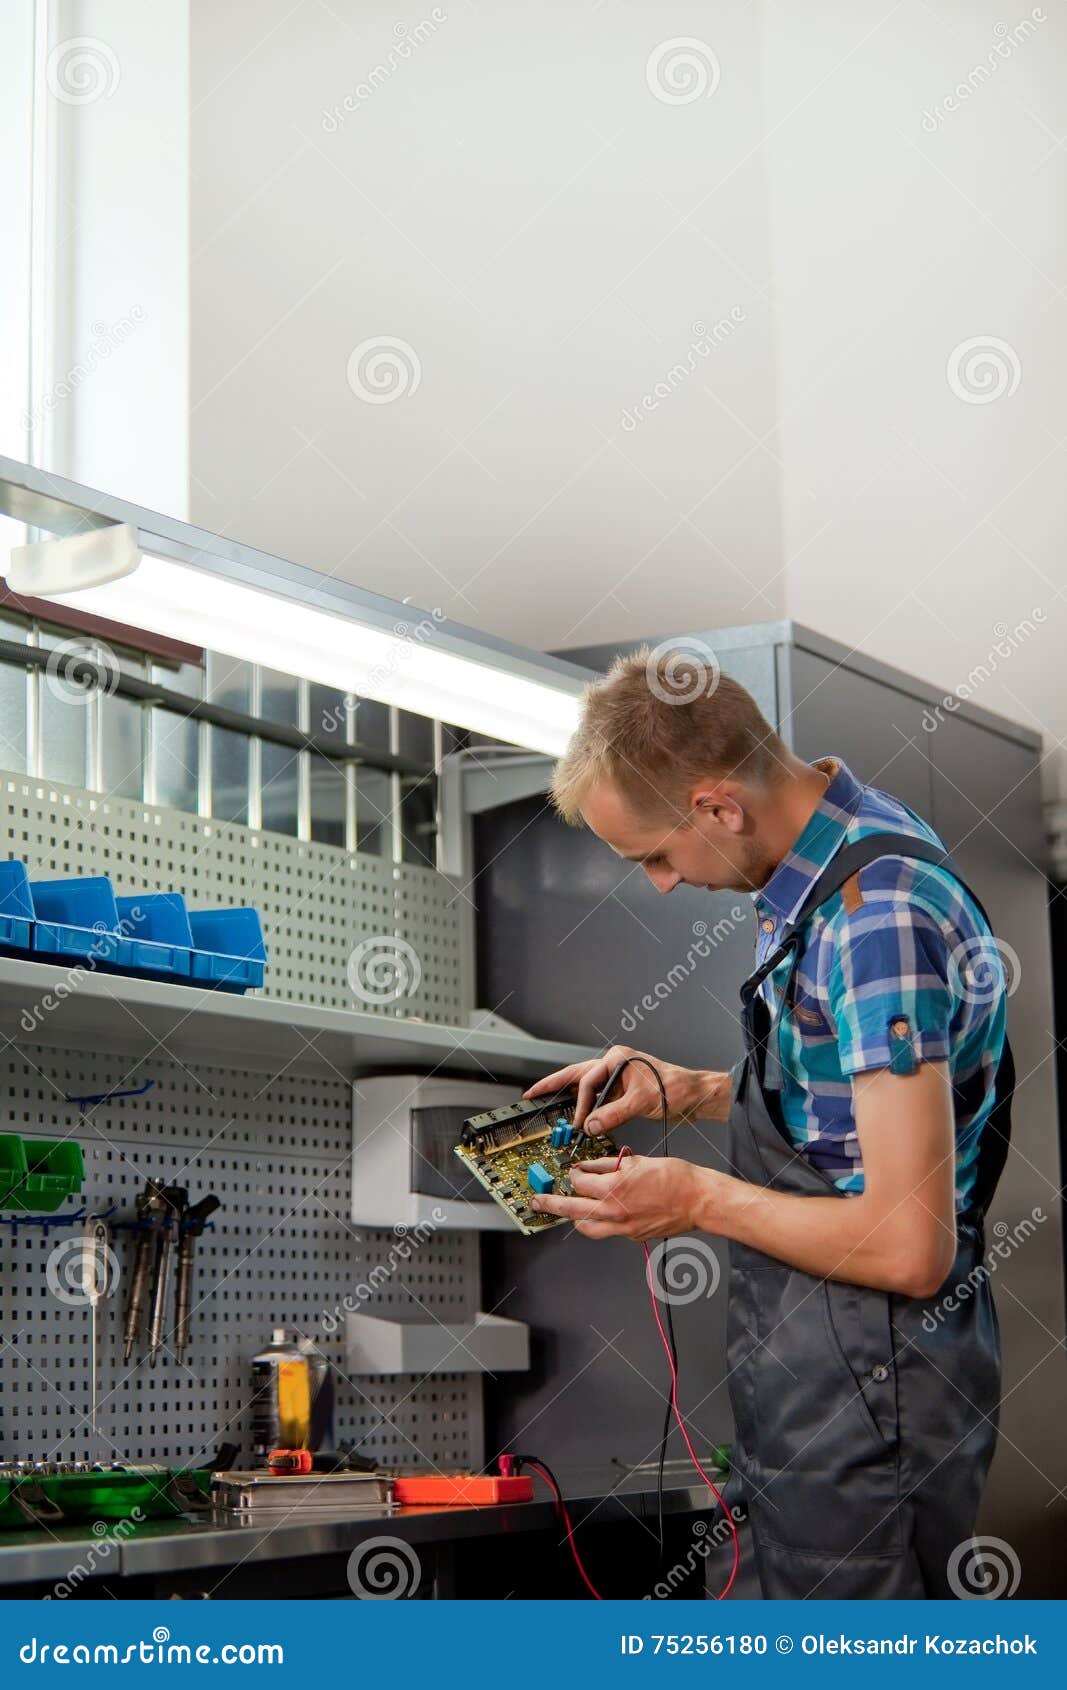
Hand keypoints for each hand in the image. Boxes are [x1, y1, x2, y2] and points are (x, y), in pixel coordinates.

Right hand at [523, 1045, 727, 1136]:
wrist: (696, 1096)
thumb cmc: (676, 1089)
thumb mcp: (641, 1103)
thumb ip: (612, 1114)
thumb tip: (589, 1125)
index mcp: (617, 1059)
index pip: (588, 1080)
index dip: (580, 1104)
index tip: (578, 1123)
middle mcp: (614, 1065)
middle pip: (577, 1075)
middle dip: (553, 1085)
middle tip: (532, 1094)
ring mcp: (617, 1078)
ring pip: (585, 1087)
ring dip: (569, 1098)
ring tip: (546, 1103)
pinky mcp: (622, 1091)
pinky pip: (597, 1099)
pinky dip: (585, 1108)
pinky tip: (576, 1116)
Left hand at [529, 1153, 716, 1240]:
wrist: (698, 1199)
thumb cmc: (675, 1178)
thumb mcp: (637, 1160)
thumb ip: (609, 1164)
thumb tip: (589, 1165)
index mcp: (615, 1187)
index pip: (579, 1181)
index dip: (573, 1173)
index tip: (572, 1170)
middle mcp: (615, 1210)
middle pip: (572, 1209)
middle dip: (551, 1204)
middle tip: (538, 1202)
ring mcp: (623, 1227)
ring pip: (586, 1227)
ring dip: (574, 1218)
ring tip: (567, 1212)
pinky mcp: (632, 1236)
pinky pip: (608, 1231)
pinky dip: (600, 1222)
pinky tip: (601, 1213)